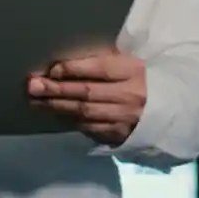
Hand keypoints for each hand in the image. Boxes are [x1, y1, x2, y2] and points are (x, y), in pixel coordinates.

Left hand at [26, 51, 145, 145]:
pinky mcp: (118, 135)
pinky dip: (70, 120)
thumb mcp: (128, 64)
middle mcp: (129, 95)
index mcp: (133, 71)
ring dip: (57, 106)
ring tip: (36, 101)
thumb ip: (103, 62)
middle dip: (56, 89)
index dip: (74, 69)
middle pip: (87, 92)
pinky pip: (89, 128)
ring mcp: (123, 118)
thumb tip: (64, 64)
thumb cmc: (139, 80)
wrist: (165, 110)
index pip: (100, 69)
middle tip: (33, 85)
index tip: (52, 69)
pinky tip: (55, 114)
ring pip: (84, 112)